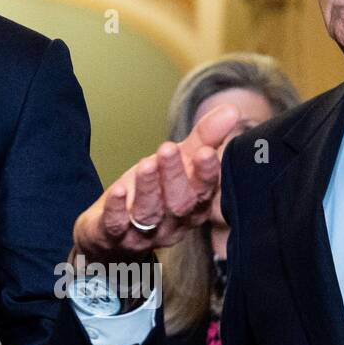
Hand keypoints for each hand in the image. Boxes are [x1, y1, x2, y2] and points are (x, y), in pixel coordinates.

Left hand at [73, 103, 240, 262]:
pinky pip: (115, 226)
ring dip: (148, 189)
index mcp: (192, 206)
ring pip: (149, 213)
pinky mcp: (112, 235)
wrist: (112, 233)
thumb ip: (203, 139)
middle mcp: (171, 223)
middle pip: (179, 204)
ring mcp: (142, 233)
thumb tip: (231, 109)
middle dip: (175, 176)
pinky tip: (117, 190)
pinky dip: (116, 209)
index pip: (204, 192)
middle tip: (167, 149)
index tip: (205, 152)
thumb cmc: (152, 193)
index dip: (206, 174)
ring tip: (146, 164)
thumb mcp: (177, 164)